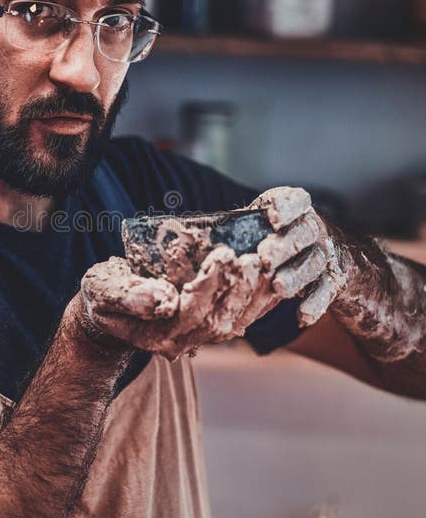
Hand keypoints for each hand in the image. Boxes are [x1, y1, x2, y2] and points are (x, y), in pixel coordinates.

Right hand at [80, 187, 346, 359]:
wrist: (110, 313)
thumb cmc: (104, 296)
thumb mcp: (104, 291)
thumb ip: (129, 296)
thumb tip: (163, 300)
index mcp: (158, 335)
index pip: (191, 312)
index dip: (211, 285)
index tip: (224, 254)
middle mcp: (184, 342)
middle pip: (221, 318)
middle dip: (241, 287)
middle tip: (257, 256)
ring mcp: (201, 338)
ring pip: (238, 320)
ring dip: (258, 293)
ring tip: (271, 262)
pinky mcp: (212, 327)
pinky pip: (244, 318)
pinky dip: (263, 299)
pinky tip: (277, 278)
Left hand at [250, 186, 345, 326]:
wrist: (325, 251)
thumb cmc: (277, 236)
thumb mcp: (261, 224)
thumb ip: (238, 227)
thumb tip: (185, 232)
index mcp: (295, 208)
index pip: (295, 200)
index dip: (285, 206)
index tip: (272, 216)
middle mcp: (313, 227)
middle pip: (304, 233)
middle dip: (284, 244)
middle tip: (264, 257)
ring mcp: (325, 253)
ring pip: (314, 263)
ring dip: (296, 276)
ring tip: (278, 288)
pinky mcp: (332, 279)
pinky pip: (326, 291)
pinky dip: (315, 305)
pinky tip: (302, 317)